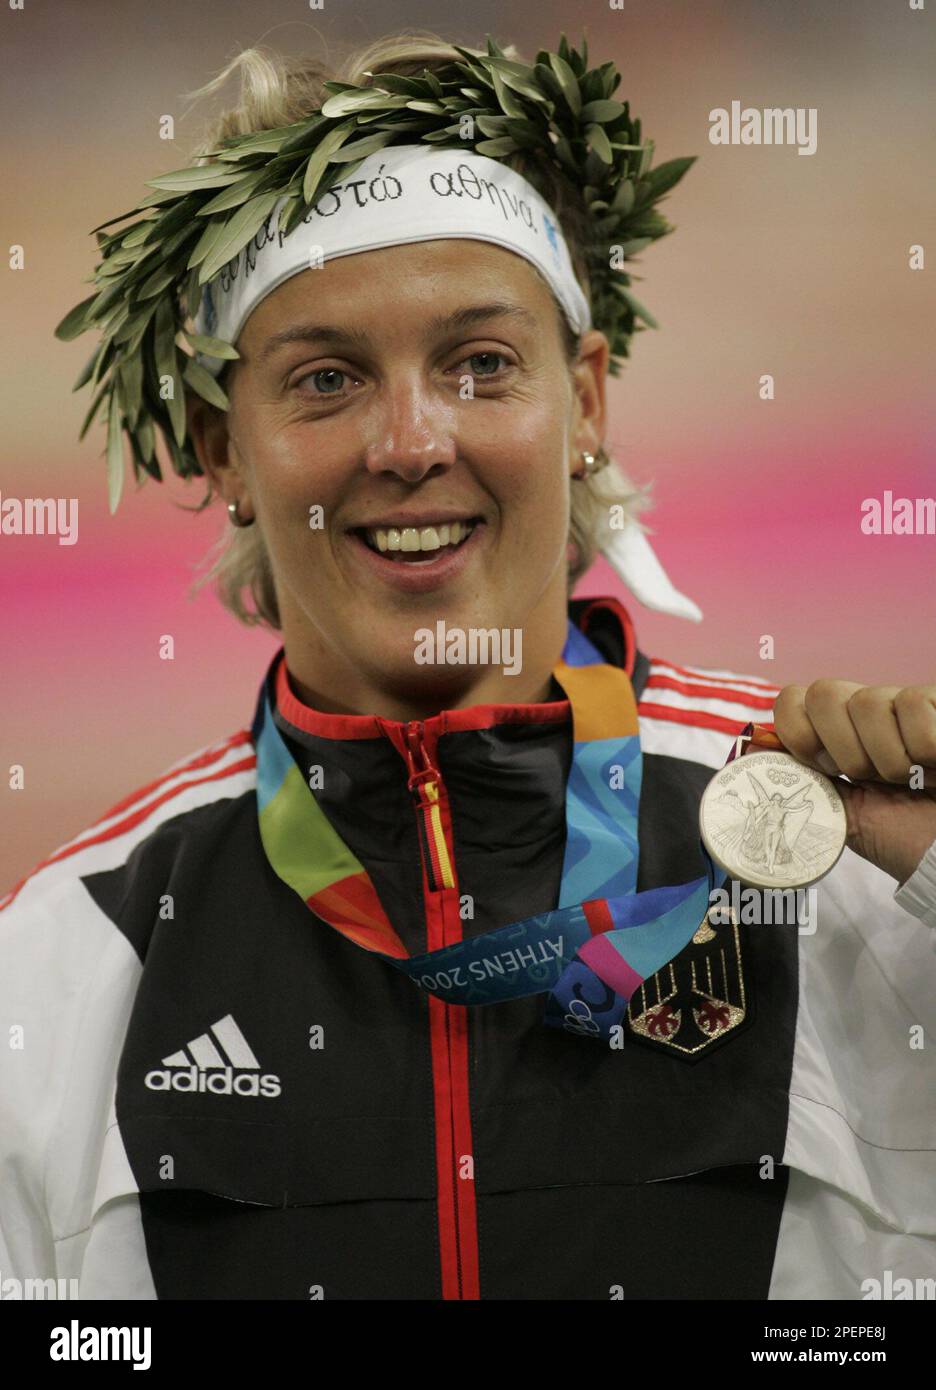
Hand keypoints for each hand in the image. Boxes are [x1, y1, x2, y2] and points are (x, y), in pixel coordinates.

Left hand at [768, 681, 935, 885]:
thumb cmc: (905, 838)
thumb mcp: (844, 815)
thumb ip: (805, 783)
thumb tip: (748, 752)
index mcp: (837, 735)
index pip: (792, 699)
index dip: (798, 732)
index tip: (824, 770)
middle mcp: (867, 712)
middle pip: (822, 692)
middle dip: (842, 748)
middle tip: (868, 778)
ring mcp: (903, 704)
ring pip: (866, 701)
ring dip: (887, 757)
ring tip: (910, 779)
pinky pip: (912, 702)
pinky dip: (924, 745)